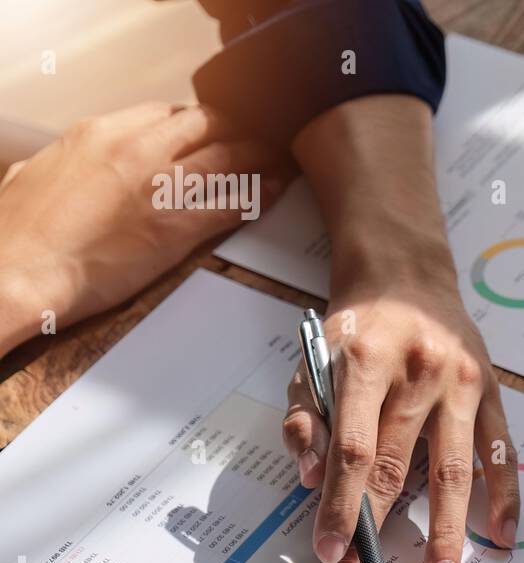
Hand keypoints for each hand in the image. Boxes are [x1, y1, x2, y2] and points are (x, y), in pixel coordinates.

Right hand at [0, 103, 282, 354]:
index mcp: (100, 133)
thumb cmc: (20, 233)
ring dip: (260, 156)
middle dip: (236, 130)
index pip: (165, 112)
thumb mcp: (36, 173)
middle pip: (207, 124)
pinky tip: (275, 189)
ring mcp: (161, 187)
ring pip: (230, 157)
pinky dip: (262, 193)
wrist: (20, 271)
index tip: (207, 129)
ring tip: (278, 158)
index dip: (195, 122)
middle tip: (254, 138)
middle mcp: (137, 150)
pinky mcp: (178, 226)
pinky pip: (235, 201)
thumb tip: (67, 164)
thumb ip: (67, 161)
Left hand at [281, 95, 519, 562]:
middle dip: (377, 528)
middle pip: (400, 465)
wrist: (407, 273)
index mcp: (367, 358)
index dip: (339, 503)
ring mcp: (462, 381)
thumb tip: (309, 478)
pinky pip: (500, 451)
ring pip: (454, 469)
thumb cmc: (355, 325)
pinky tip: (502, 536)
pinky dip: (504, 496)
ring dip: (448, 531)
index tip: (328, 550)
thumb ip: (306, 416)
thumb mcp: (311, 357)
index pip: (353, 447)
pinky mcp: (491, 389)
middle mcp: (420, 369)